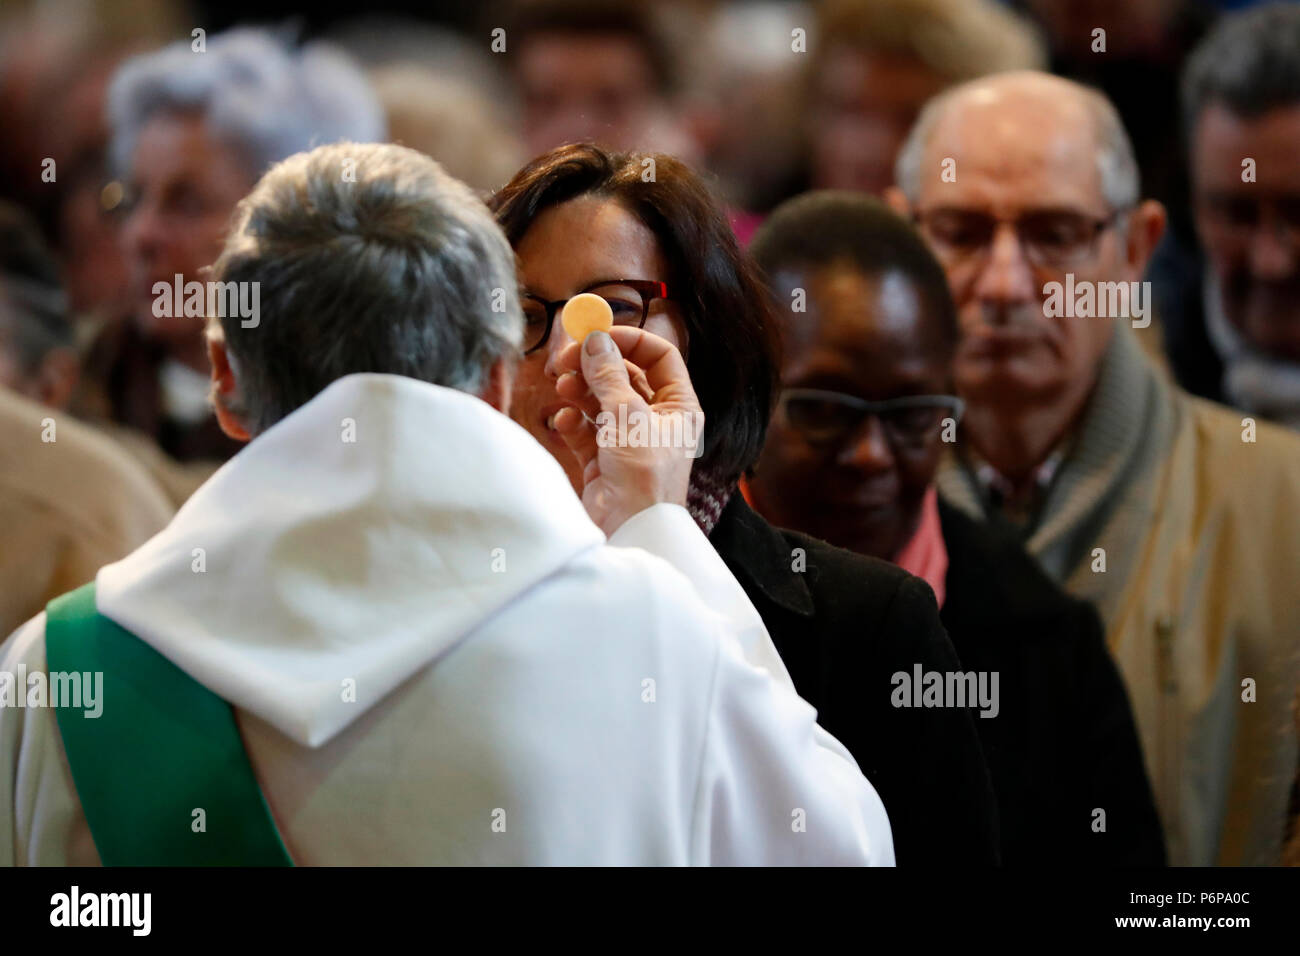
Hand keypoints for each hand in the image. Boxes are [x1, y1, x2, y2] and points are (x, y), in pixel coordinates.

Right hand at [552, 327, 703, 535]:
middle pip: (624, 375)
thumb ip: (609, 377)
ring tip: (562, 388)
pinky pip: (586, 429)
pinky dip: (573, 422)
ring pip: (601, 400)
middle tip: (565, 359)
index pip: (659, 356)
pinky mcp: (605, 459)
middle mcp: (657, 419)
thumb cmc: (645, 479)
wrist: (631, 533)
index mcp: (679, 406)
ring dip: (580, 390)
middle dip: (595, 365)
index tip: (597, 333)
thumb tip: (596, 340)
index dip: (629, 340)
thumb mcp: (628, 419)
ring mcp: (629, 439)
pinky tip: (564, 422)